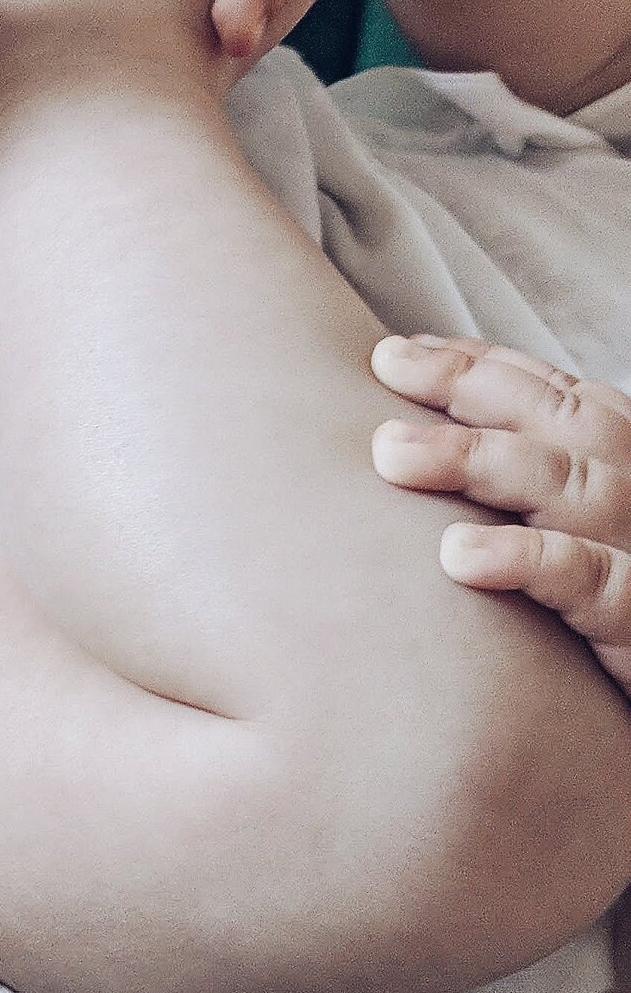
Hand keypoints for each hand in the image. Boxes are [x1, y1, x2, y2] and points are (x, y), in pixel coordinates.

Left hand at [370, 334, 630, 692]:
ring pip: (577, 490)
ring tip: (390, 452)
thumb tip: (402, 459)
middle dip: (474, 388)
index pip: (563, 401)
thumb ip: (528, 507)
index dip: (485, 368)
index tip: (400, 351)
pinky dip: (533, 562)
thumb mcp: (581, 556)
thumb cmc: (608, 641)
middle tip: (385, 366)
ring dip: (480, 461)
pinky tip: (458, 555)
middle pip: (567, 427)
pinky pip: (603, 586)